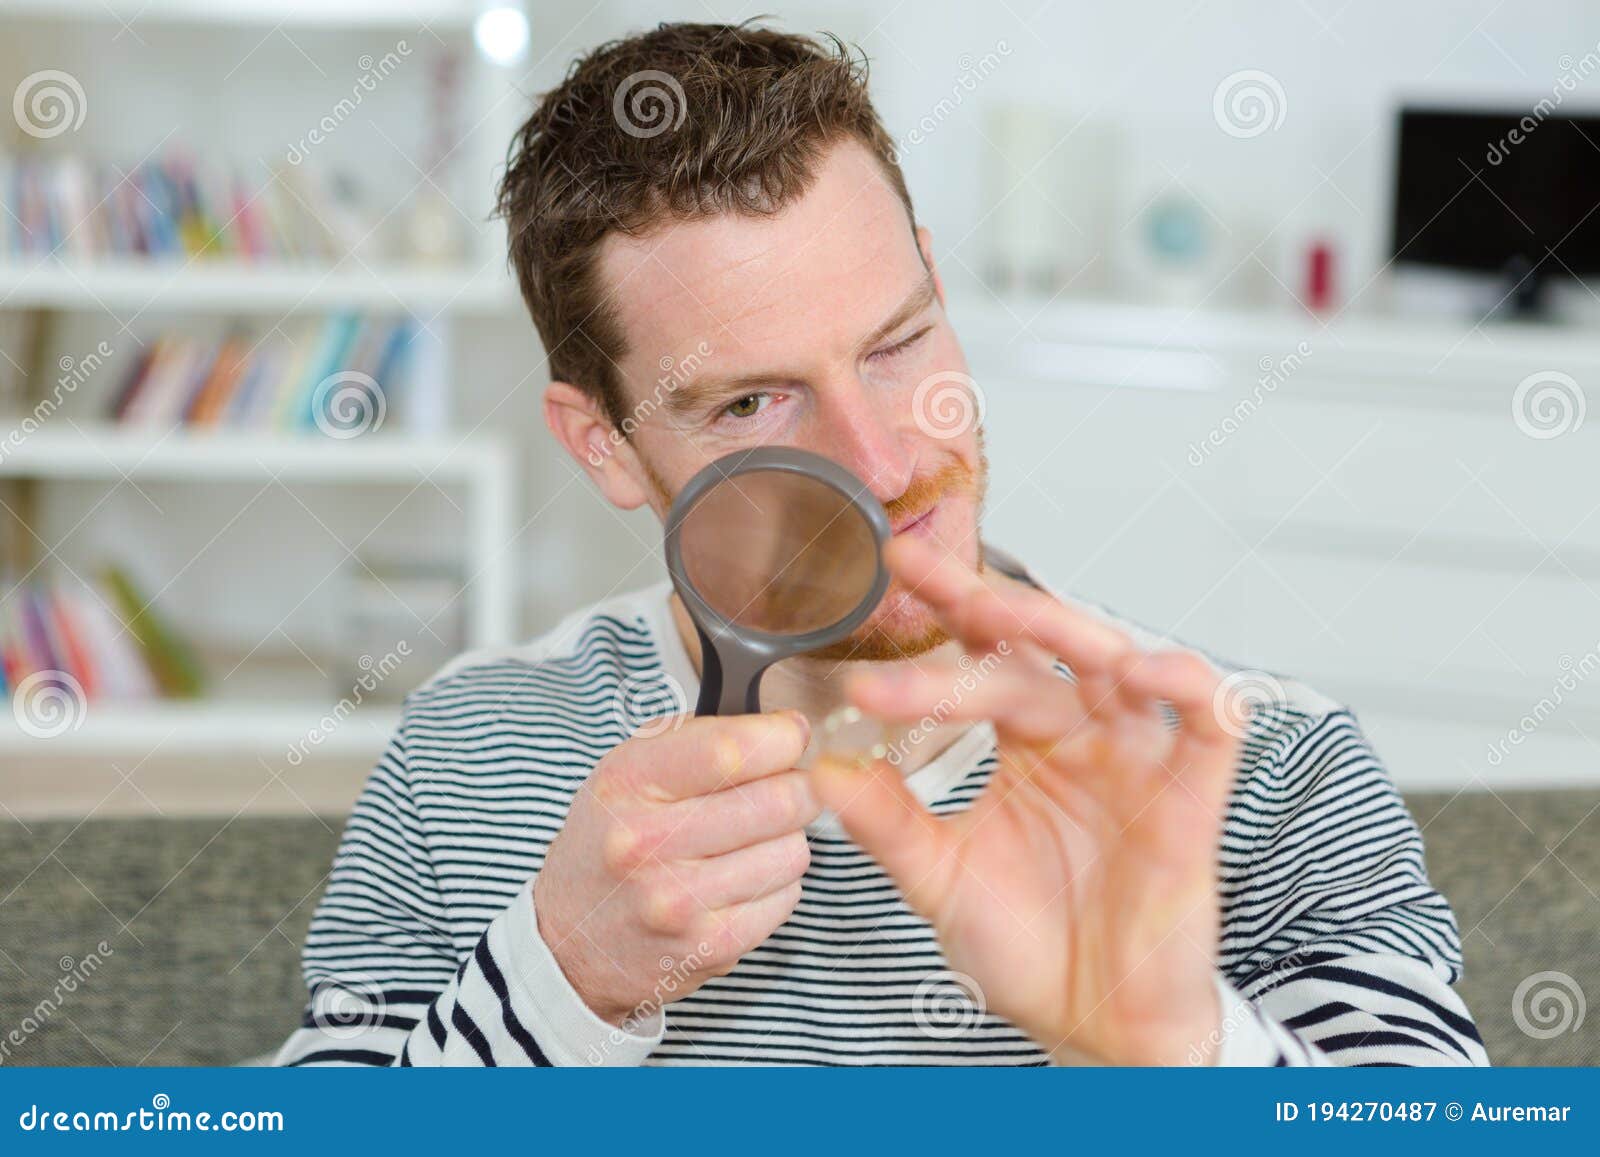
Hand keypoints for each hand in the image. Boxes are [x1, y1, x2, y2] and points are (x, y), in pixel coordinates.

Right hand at [534, 711, 817, 1026]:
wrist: (571, 939)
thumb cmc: (611, 841)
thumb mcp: (629, 769)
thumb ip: (699, 737)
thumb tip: (784, 730)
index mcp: (628, 784)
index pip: (731, 749)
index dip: (781, 736)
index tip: (790, 734)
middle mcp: (648, 844)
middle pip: (778, 800)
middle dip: (798, 786)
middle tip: (788, 786)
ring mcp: (679, 902)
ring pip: (792, 850)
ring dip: (786, 838)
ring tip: (751, 840)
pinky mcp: (710, 945)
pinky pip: (787, 896)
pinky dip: (777, 883)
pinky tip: (742, 879)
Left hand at [811, 535, 1238, 1064]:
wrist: (1094, 1029)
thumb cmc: (1029, 947)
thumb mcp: (940, 879)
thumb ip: (886, 821)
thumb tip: (822, 766)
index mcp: (1024, 742)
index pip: (983, 654)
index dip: (946, 605)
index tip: (896, 567)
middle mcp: (1081, 736)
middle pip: (1039, 647)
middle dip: (986, 605)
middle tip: (929, 580)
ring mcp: (1136, 763)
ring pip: (1117, 665)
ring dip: (1066, 630)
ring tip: (1003, 611)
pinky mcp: (1189, 803)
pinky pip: (1207, 729)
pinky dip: (1189, 692)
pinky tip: (1147, 673)